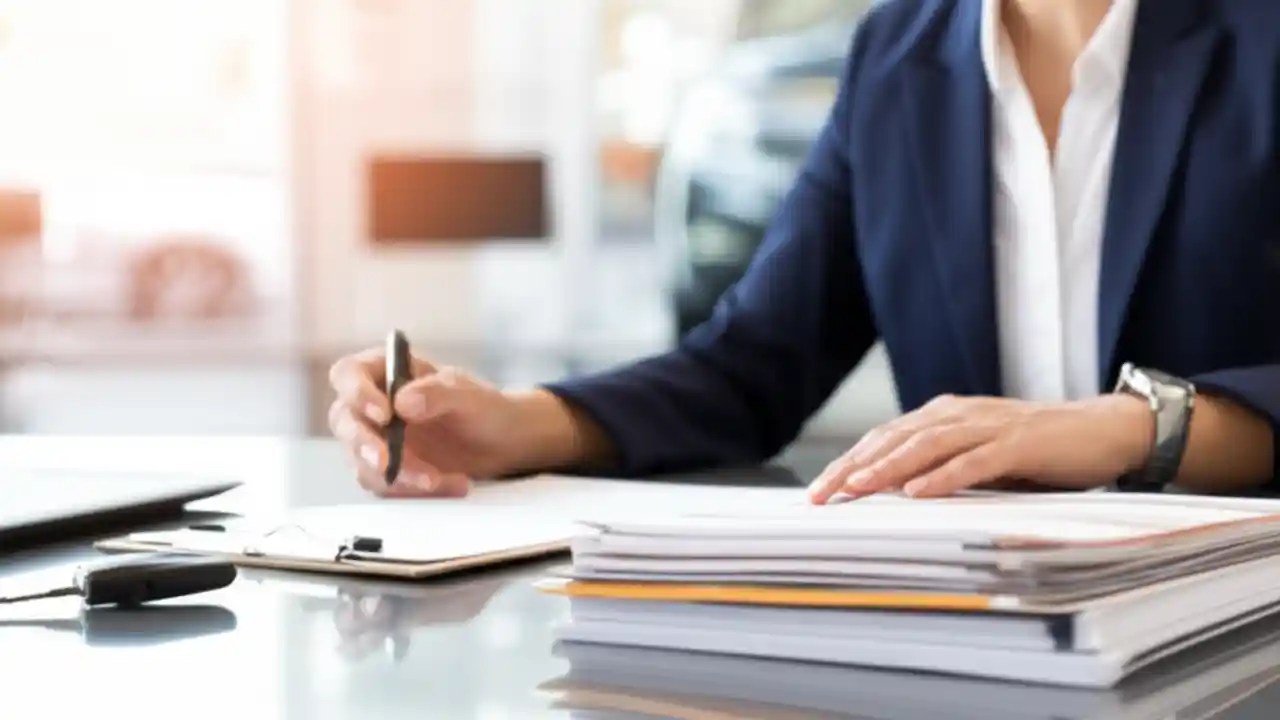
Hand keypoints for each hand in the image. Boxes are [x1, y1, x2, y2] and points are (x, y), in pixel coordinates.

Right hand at [327, 347, 584, 497]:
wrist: (502, 443)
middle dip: (367, 445)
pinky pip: (384, 485)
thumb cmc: (483, 408)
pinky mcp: (386, 470)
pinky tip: (448, 484)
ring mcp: (376, 439)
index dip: (357, 393)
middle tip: (390, 462)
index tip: (384, 414)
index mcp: (385, 371)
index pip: (348, 374)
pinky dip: (413, 490)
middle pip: (344, 422)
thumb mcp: (468, 396)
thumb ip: (438, 393)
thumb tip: (403, 402)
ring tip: (442, 479)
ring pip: (362, 461)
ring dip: (398, 476)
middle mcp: (372, 405)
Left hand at [807, 394, 1153, 502]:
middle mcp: (960, 415)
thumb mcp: (980, 459)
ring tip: (859, 489)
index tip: (820, 490)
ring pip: (927, 445)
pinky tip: (919, 492)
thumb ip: (942, 467)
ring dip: (889, 468)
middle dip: (855, 466)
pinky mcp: (1020, 443)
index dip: (851, 461)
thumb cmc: (1039, 451)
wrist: (1105, 430)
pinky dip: (944, 476)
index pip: (886, 438)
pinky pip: (975, 461)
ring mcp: (990, 426)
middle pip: (896, 439)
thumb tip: (896, 495)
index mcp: (945, 416)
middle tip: (823, 493)